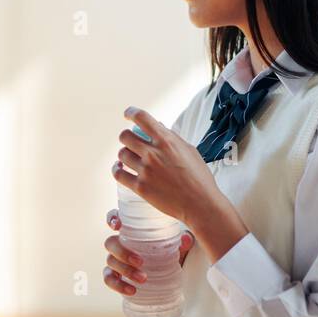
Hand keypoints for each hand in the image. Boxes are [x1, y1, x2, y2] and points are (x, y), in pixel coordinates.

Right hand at [101, 207, 195, 296]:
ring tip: (143, 279)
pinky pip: (108, 279)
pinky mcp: (115, 276)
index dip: (112, 219)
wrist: (168, 278)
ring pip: (110, 261)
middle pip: (110, 243)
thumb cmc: (168, 254)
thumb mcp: (178, 247)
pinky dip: (118, 285)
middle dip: (123, 253)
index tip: (118, 226)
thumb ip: (183, 241)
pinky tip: (131, 290)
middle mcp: (120, 243)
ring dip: (125, 270)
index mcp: (132, 231)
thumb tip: (186, 239)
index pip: (115, 218)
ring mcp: (115, 260)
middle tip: (140, 262)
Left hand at [112, 106, 221, 226]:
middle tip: (131, 142)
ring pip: (121, 154)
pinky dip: (117, 169)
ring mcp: (145, 170)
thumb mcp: (190, 151)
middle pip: (125, 136)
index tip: (128, 114)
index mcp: (167, 141)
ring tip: (130, 158)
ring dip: (125, 154)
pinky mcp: (140, 187)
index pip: (142, 118)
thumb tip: (158, 126)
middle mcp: (153, 153)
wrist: (200, 203)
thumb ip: (172, 138)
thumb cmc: (199, 177)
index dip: (131, 113)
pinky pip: (119, 174)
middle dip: (127, 136)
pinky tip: (120, 169)